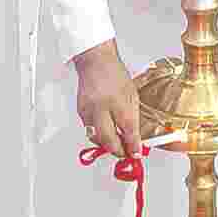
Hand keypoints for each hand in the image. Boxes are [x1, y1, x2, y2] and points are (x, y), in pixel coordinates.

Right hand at [73, 39, 142, 158]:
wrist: (95, 62)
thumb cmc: (114, 75)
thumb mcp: (132, 96)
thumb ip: (133, 119)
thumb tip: (135, 139)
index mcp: (118, 101)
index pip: (128, 130)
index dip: (133, 146)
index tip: (137, 154)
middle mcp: (101, 107)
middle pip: (108, 140)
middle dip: (118, 151)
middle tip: (126, 154)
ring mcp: (88, 110)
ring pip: (97, 138)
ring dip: (108, 145)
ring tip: (118, 145)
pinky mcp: (80, 112)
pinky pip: (90, 130)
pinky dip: (99, 135)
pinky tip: (106, 133)